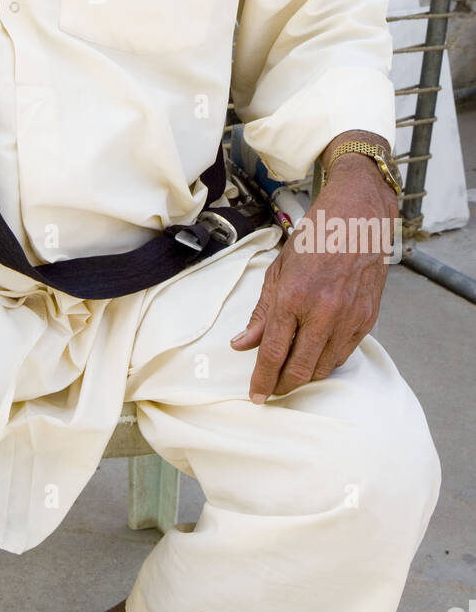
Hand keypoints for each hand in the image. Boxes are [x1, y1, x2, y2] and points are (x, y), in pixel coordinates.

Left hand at [230, 155, 397, 400]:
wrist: (358, 217)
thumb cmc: (316, 236)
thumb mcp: (278, 269)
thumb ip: (262, 311)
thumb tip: (243, 343)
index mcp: (293, 296)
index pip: (274, 353)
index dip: (263, 379)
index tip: (256, 394)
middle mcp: (323, 311)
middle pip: (300, 368)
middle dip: (283, 385)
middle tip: (272, 389)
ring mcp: (348, 317)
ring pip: (324, 367)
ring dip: (305, 375)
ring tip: (291, 373)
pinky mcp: (367, 319)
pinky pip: (344, 354)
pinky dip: (327, 361)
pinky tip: (316, 356)